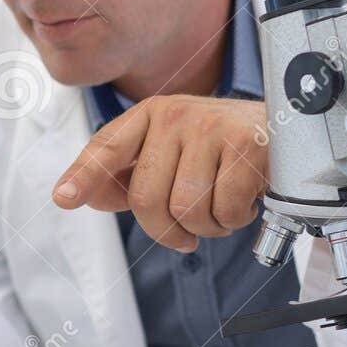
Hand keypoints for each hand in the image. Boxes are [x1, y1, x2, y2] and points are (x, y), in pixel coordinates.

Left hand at [53, 95, 269, 251]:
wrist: (283, 131)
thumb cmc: (220, 148)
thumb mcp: (170, 153)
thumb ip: (127, 177)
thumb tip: (88, 197)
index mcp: (149, 115)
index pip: (108, 147)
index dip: (84, 175)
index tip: (63, 198)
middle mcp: (176, 115)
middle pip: (147, 198)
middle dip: (166, 230)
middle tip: (187, 230)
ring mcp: (212, 128)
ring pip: (186, 210)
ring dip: (204, 227)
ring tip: (218, 209)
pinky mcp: (247, 147)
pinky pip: (224, 210)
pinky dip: (233, 220)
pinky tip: (242, 202)